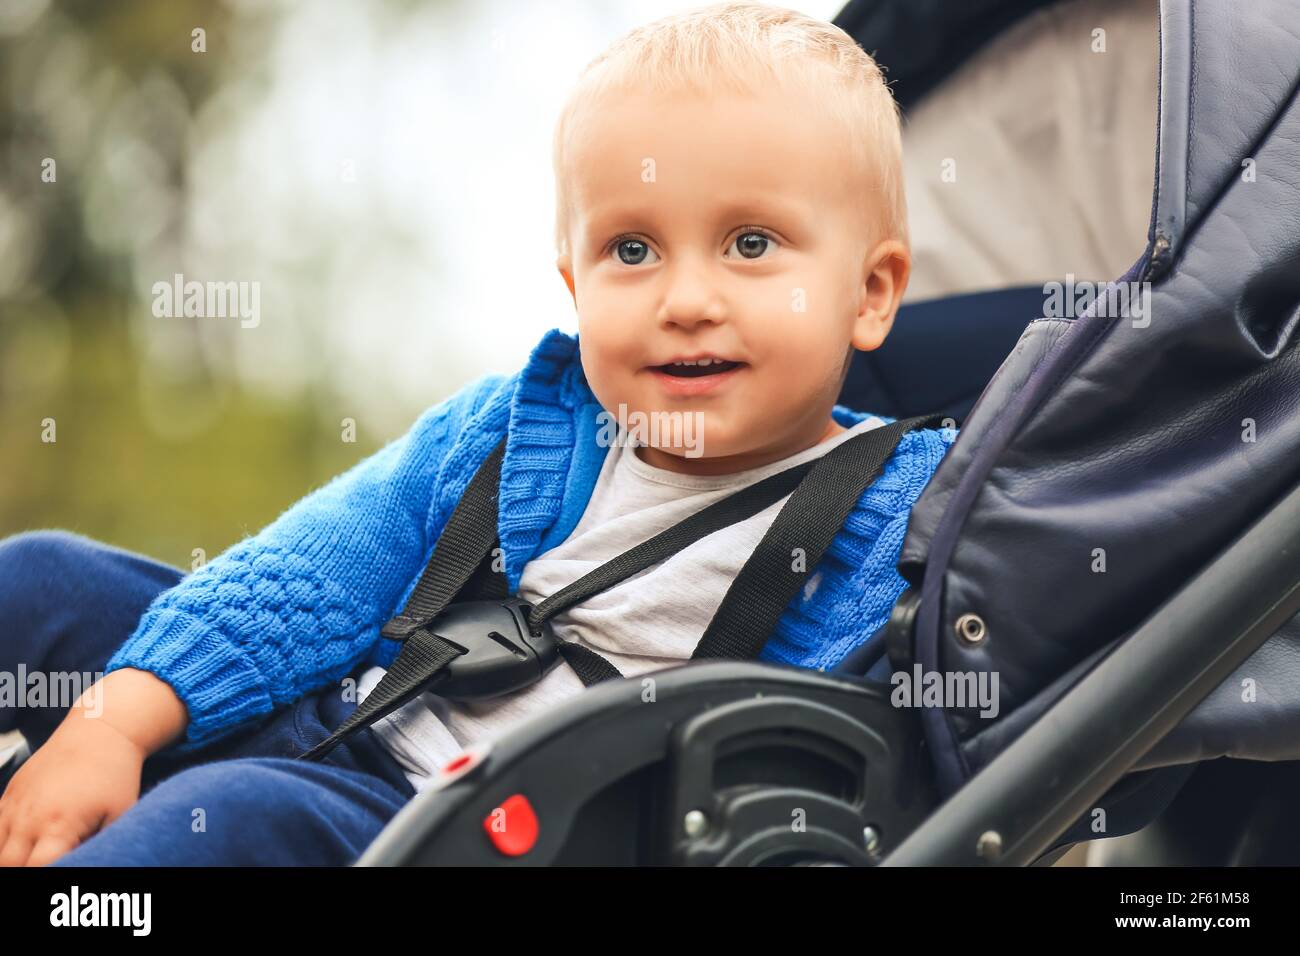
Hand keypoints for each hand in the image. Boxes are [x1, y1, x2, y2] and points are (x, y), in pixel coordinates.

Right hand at [0, 717, 145, 865]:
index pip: (37, 870)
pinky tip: (20, 845)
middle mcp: (30, 818)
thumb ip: (101, 845)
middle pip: (9, 865)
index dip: (47, 875)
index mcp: (59, 826)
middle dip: (24, 871)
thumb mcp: (120, 814)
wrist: (100, 731)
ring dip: (10, 860)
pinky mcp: (9, 794)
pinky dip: (2, 841)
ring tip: (31, 859)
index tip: (59, 871)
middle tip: (44, 865)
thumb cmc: (114, 774)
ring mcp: (15, 805)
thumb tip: (92, 862)